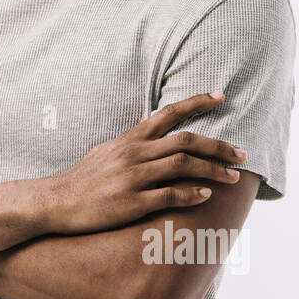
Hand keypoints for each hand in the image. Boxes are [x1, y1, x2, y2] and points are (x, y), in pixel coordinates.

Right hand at [45, 92, 247, 234]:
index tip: (222, 96)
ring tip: (234, 177)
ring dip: (213, 170)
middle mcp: (134, 153)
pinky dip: (192, 194)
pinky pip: (170, 195)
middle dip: (219, 146)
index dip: (197, 102)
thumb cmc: (83, 178)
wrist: (56, 202)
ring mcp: (133, 177)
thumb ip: (132, 137)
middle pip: (186, 141)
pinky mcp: (132, 202)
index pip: (169, 113)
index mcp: (130, 139)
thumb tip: (148, 118)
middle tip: (243, 153)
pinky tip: (206, 195)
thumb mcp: (106, 149)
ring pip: (183, 166)